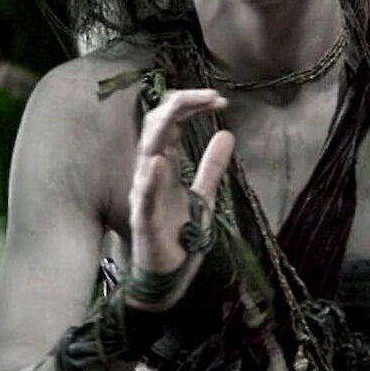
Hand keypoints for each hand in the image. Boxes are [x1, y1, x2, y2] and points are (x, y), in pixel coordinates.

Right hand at [126, 89, 236, 309]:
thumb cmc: (178, 234)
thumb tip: (227, 133)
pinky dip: (148, 178)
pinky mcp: (142, 220)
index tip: (219, 100)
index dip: (191, 105)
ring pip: (146, 153)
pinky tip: (157, 161)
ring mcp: (143, 194)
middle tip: (212, 96)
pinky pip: (142, 195)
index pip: (170, 122)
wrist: (167, 274)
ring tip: (180, 109)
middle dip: (180, 105)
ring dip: (162, 129)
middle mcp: (149, 173)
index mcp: (163, 165)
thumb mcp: (203, 194)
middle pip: (156, 127)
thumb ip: (212, 166)